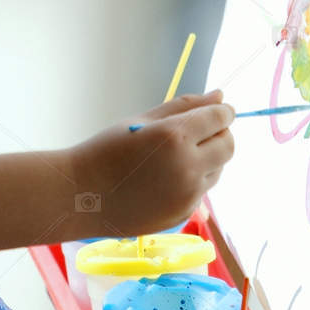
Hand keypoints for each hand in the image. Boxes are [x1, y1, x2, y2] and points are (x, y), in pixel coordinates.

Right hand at [66, 89, 234, 239]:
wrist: (81, 197)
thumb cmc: (106, 151)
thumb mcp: (141, 122)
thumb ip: (184, 107)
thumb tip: (220, 95)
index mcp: (175, 136)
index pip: (220, 118)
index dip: (222, 111)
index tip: (218, 110)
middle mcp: (187, 167)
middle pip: (228, 146)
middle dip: (220, 134)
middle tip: (199, 132)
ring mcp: (187, 195)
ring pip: (218, 170)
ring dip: (207, 159)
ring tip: (172, 157)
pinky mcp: (183, 214)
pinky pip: (201, 191)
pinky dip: (192, 181)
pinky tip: (163, 179)